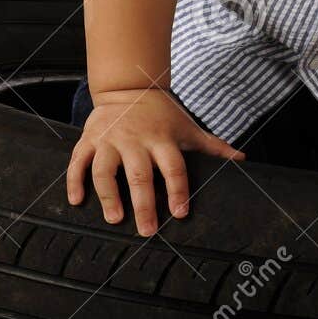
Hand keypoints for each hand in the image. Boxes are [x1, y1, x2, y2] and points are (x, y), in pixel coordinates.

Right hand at [65, 88, 245, 234]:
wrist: (129, 88)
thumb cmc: (163, 115)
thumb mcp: (188, 128)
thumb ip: (213, 147)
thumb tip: (242, 160)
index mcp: (161, 139)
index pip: (173, 167)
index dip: (178, 190)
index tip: (180, 213)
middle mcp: (135, 140)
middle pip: (139, 174)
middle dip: (144, 204)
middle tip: (147, 230)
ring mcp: (110, 140)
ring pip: (105, 170)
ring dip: (108, 196)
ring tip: (115, 219)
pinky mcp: (89, 140)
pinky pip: (78, 162)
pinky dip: (75, 181)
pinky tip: (77, 201)